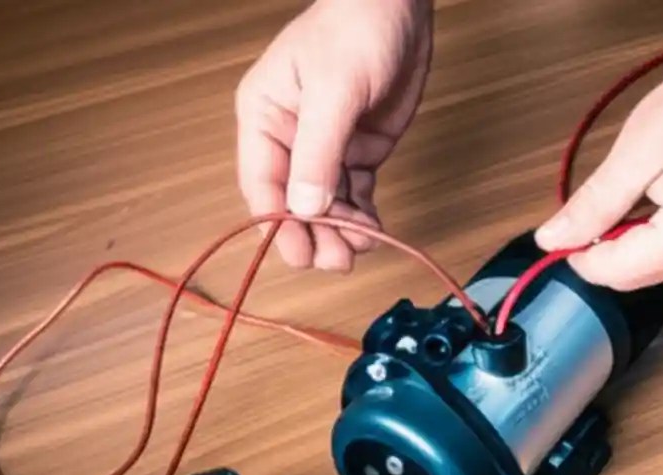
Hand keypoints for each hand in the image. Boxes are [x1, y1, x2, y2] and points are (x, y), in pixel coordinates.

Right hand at [235, 0, 431, 271]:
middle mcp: (290, 136)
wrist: (399, 4)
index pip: (262, 182)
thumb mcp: (334, 90)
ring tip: (361, 247)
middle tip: (337, 261)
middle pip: (294, 201)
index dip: (277, 223)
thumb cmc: (356, 28)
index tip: (297, 254)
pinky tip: (373, 232)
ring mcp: (325, 146)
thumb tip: (306, 209)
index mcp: (264, 116)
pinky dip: (363, 216)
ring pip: (326, 203)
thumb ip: (319, 152)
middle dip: (314, 233)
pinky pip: (355, 193)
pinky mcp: (358, 150)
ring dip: (341, 230)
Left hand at [533, 38, 662, 289]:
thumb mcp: (638, 149)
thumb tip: (552, 239)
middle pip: (649, 276)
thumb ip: (596, 203)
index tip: (559, 240)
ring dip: (643, 243)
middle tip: (593, 212)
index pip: (626, 270)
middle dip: (614, 250)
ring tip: (646, 190)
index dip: (584, 259)